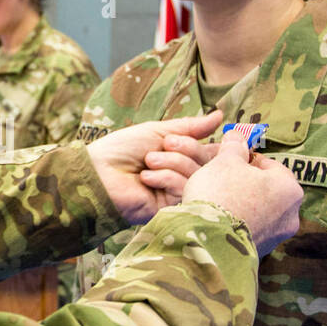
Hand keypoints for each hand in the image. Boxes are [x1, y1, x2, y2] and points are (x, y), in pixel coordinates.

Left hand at [86, 110, 223, 223]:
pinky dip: (166, 178)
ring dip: (172, 162)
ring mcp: (176, 193)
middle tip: (165, 144)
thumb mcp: (157, 131)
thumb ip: (190, 127)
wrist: (99, 173)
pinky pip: (184, 190)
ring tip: (149, 161)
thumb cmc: (121, 150)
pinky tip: (147, 178)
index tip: (228, 138)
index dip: (217, 147)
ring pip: (196, 176)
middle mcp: (181, 176)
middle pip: (207, 163)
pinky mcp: (170, 209)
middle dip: (187, 148)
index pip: (210, 153)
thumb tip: (219, 116)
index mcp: (179, 158)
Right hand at [183, 138, 301, 256]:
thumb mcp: (225, 161)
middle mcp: (291, 215)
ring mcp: (277, 237)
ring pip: (260, 213)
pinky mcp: (260, 253)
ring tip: (219, 203)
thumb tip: (236, 135)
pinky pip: (250, 231)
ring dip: (244, 206)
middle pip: (268, 191)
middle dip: (248, 186)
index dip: (249, 162)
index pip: (272, 166)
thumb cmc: (221, 194)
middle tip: (225, 182)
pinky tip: (219, 222)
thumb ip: (234, 146)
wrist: (208, 241)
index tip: (232, 162)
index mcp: (289, 188)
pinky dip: (238, 225)